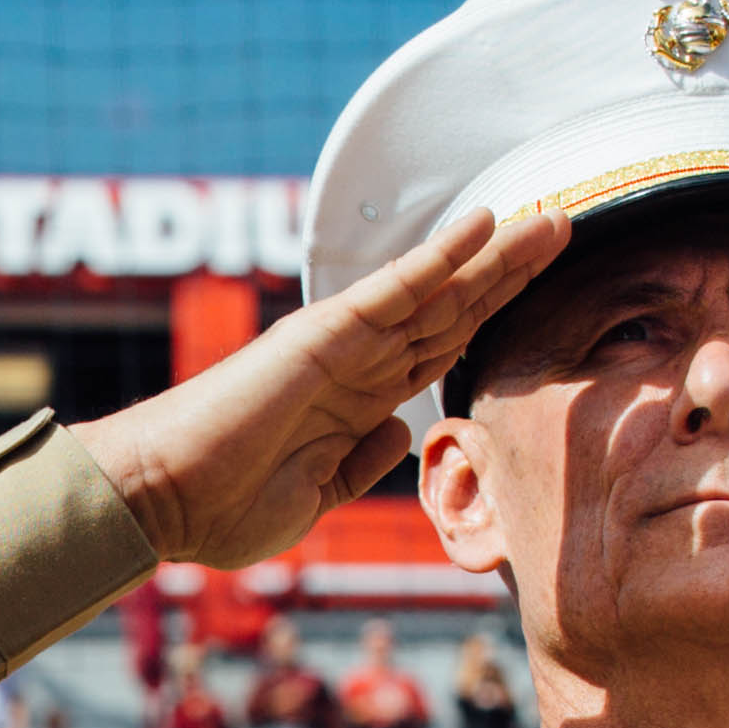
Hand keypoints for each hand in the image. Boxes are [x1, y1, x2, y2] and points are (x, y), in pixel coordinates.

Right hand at [69, 195, 574, 567]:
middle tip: (565, 229)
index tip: (538, 295)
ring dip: (497, 255)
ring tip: (553, 219)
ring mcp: (340, 344)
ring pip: (437, 290)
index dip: (489, 318)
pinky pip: (393, 288)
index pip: (439, 349)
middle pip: (451, 309)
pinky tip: (483, 223)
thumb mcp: (314, 499)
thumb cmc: (220, 508)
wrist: (163, 500)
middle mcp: (354, 364)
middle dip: (509, 274)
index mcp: (354, 403)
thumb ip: (358, 465)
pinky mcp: (322, 335)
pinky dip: (440, 255)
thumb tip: (398, 433)